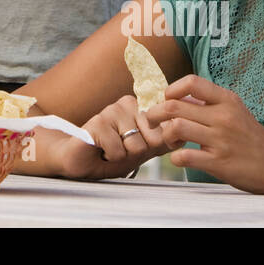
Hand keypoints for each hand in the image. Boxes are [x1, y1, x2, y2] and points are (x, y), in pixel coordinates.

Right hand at [51, 94, 168, 179]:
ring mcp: (111, 110)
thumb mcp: (142, 150)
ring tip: (111, 150)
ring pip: (137, 144)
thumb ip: (162, 141)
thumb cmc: (111, 155)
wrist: (80, 161)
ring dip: (124, 155)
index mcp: (141, 107)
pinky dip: (111, 157)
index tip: (139, 146)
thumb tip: (183, 134)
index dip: (155, 145)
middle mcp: (127, 104)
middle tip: (123, 149)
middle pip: (154, 138)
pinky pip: (118, 149)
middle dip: (140, 151)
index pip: (166, 128)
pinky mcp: (97, 122)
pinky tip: (100, 151)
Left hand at [145, 74, 263, 193]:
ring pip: (175, 127)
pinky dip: (175, 157)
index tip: (167, 100)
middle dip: (155, 113)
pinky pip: (184, 156)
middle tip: (153, 121)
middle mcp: (223, 117)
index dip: (171, 89)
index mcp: (227, 100)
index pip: (191, 82)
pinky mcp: (219, 163)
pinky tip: (180, 157)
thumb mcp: (234, 110)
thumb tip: (174, 96)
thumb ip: (208, 102)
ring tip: (171, 140)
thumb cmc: (250, 136)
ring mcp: (221, 140)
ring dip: (165, 135)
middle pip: (174, 106)